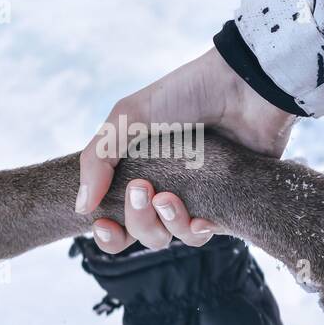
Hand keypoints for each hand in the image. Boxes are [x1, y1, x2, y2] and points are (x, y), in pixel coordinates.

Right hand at [76, 46, 295, 252]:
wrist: (242, 87)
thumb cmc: (182, 94)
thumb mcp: (128, 117)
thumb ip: (98, 159)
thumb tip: (82, 206)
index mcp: (133, 168)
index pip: (113, 217)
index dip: (107, 233)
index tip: (104, 224)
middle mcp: (161, 186)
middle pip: (140, 232)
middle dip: (136, 222)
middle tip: (143, 189)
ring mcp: (194, 196)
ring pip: (172, 237)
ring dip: (166, 224)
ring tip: (170, 197)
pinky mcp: (225, 201)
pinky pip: (206, 234)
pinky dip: (198, 231)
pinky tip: (201, 218)